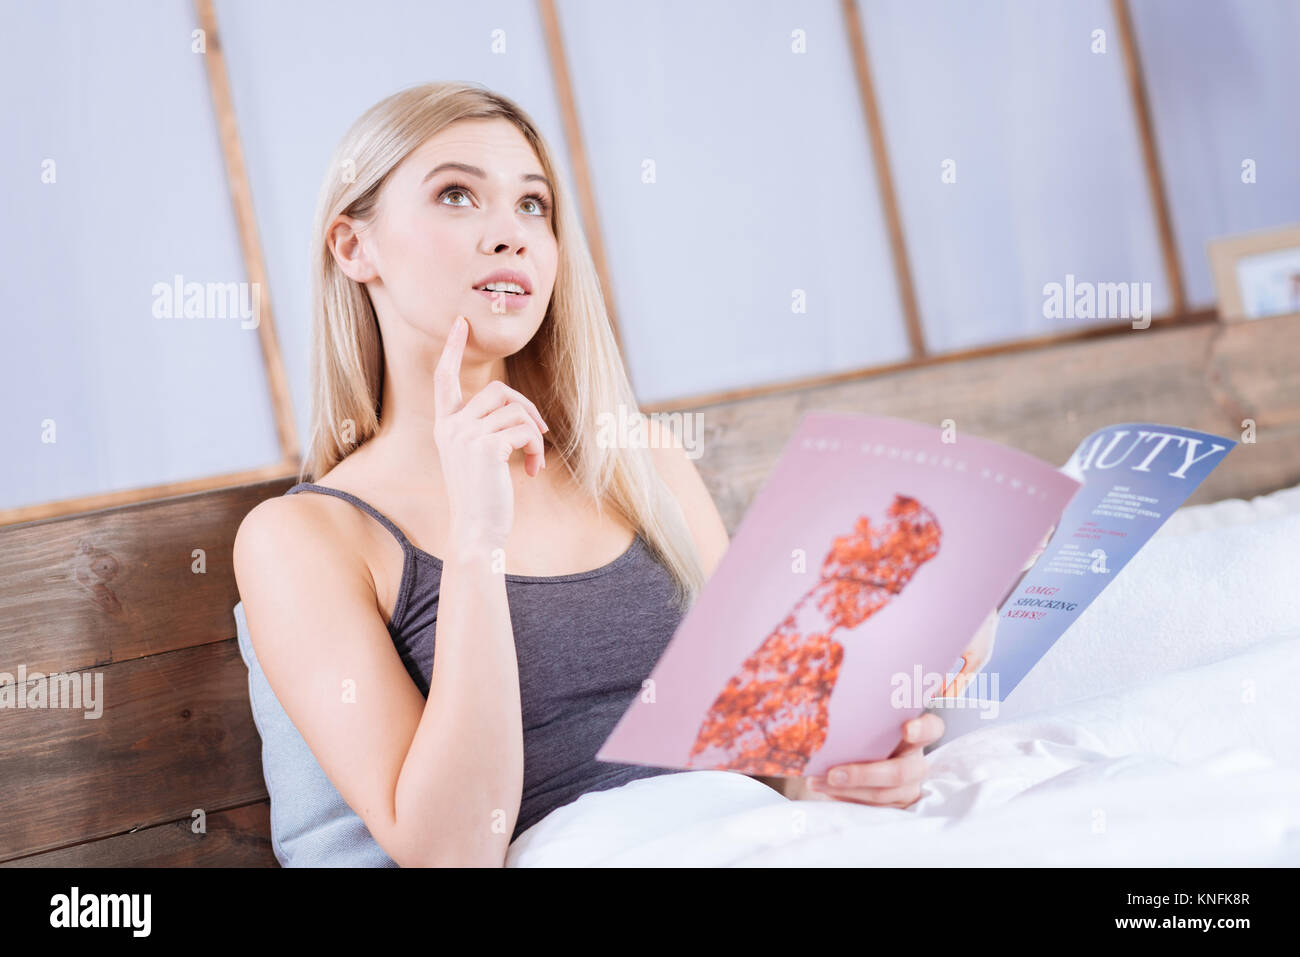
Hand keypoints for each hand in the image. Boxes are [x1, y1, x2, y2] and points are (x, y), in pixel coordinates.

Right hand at [433, 315, 548, 551]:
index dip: (452, 349)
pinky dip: (536, 449)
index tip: (459, 323)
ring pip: (516, 412)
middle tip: (539, 433)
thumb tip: (519, 410)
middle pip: (499, 391)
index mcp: (446, 427)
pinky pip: (525, 430)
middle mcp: (451, 427)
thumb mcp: (477, 458)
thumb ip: (485, 429)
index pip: (444, 379)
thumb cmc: (483, 497)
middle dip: (527, 409)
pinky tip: (531, 471)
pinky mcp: (485, 448)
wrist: (478, 531)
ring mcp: (466, 436)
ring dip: (534, 436)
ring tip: (532, 461)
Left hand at [796, 713, 944, 807]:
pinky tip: (824, 788)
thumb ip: (869, 710)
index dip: (922, 729)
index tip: (906, 729)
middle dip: (864, 775)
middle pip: (899, 772)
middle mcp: (917, 762)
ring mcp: (909, 787)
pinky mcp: (895, 804)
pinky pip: (871, 807)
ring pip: (882, 794)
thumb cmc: (873, 728)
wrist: (876, 753)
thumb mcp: (875, 718)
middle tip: (834, 773)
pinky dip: (845, 797)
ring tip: (817, 781)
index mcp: (919, 734)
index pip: (932, 729)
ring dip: (847, 790)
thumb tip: (831, 692)